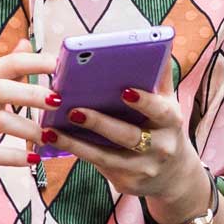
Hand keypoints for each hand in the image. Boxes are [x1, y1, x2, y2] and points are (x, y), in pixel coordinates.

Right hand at [0, 40, 54, 199]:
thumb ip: (3, 72)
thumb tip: (27, 43)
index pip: (6, 64)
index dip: (35, 62)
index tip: (61, 66)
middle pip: (1, 89)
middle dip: (34, 94)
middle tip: (59, 103)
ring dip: (29, 129)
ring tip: (49, 137)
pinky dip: (14, 157)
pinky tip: (32, 160)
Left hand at [42, 57, 210, 223]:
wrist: (173, 176)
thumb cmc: (163, 129)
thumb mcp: (168, 104)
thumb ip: (159, 77)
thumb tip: (158, 41)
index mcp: (171, 121)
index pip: (159, 110)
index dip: (144, 101)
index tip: (124, 90)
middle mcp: (161, 147)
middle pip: (128, 135)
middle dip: (100, 124)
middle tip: (73, 110)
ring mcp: (143, 168)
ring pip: (105, 156)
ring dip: (75, 143)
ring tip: (50, 130)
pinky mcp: (126, 182)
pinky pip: (97, 165)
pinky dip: (75, 152)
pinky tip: (54, 140)